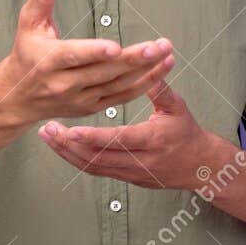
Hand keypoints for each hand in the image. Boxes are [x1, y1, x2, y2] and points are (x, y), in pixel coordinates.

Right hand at [0, 0, 174, 124]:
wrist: (18, 98)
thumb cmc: (26, 53)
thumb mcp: (29, 23)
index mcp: (48, 61)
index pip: (74, 56)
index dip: (94, 52)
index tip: (116, 48)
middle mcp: (65, 84)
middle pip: (104, 71)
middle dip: (134, 58)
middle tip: (160, 44)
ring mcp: (80, 98)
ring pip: (117, 85)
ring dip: (146, 71)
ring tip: (167, 53)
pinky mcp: (92, 107)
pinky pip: (122, 97)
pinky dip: (144, 85)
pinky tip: (162, 69)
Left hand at [37, 78, 226, 191]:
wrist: (199, 167)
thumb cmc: (186, 132)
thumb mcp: (178, 108)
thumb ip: (161, 89)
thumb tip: (153, 65)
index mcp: (152, 141)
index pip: (118, 140)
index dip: (93, 137)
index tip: (71, 131)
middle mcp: (139, 161)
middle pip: (98, 158)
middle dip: (69, 146)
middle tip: (47, 130)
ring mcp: (131, 174)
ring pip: (93, 167)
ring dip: (67, 154)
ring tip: (47, 137)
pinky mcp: (126, 179)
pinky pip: (97, 171)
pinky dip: (77, 160)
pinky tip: (61, 148)